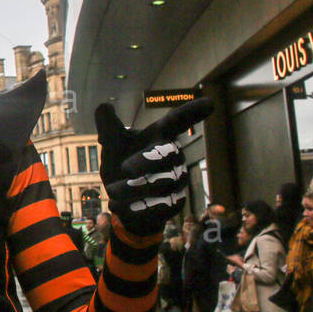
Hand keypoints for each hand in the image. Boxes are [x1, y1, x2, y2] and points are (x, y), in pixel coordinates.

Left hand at [94, 98, 212, 235]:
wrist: (124, 201)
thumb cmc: (122, 164)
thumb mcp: (113, 145)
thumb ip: (109, 127)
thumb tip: (103, 105)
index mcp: (160, 136)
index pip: (177, 121)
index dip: (192, 112)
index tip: (209, 103)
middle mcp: (174, 156)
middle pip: (168, 154)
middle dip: (145, 162)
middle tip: (125, 168)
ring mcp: (178, 180)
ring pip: (163, 183)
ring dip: (132, 188)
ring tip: (114, 190)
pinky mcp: (176, 203)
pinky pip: (161, 207)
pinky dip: (136, 208)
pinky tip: (120, 205)